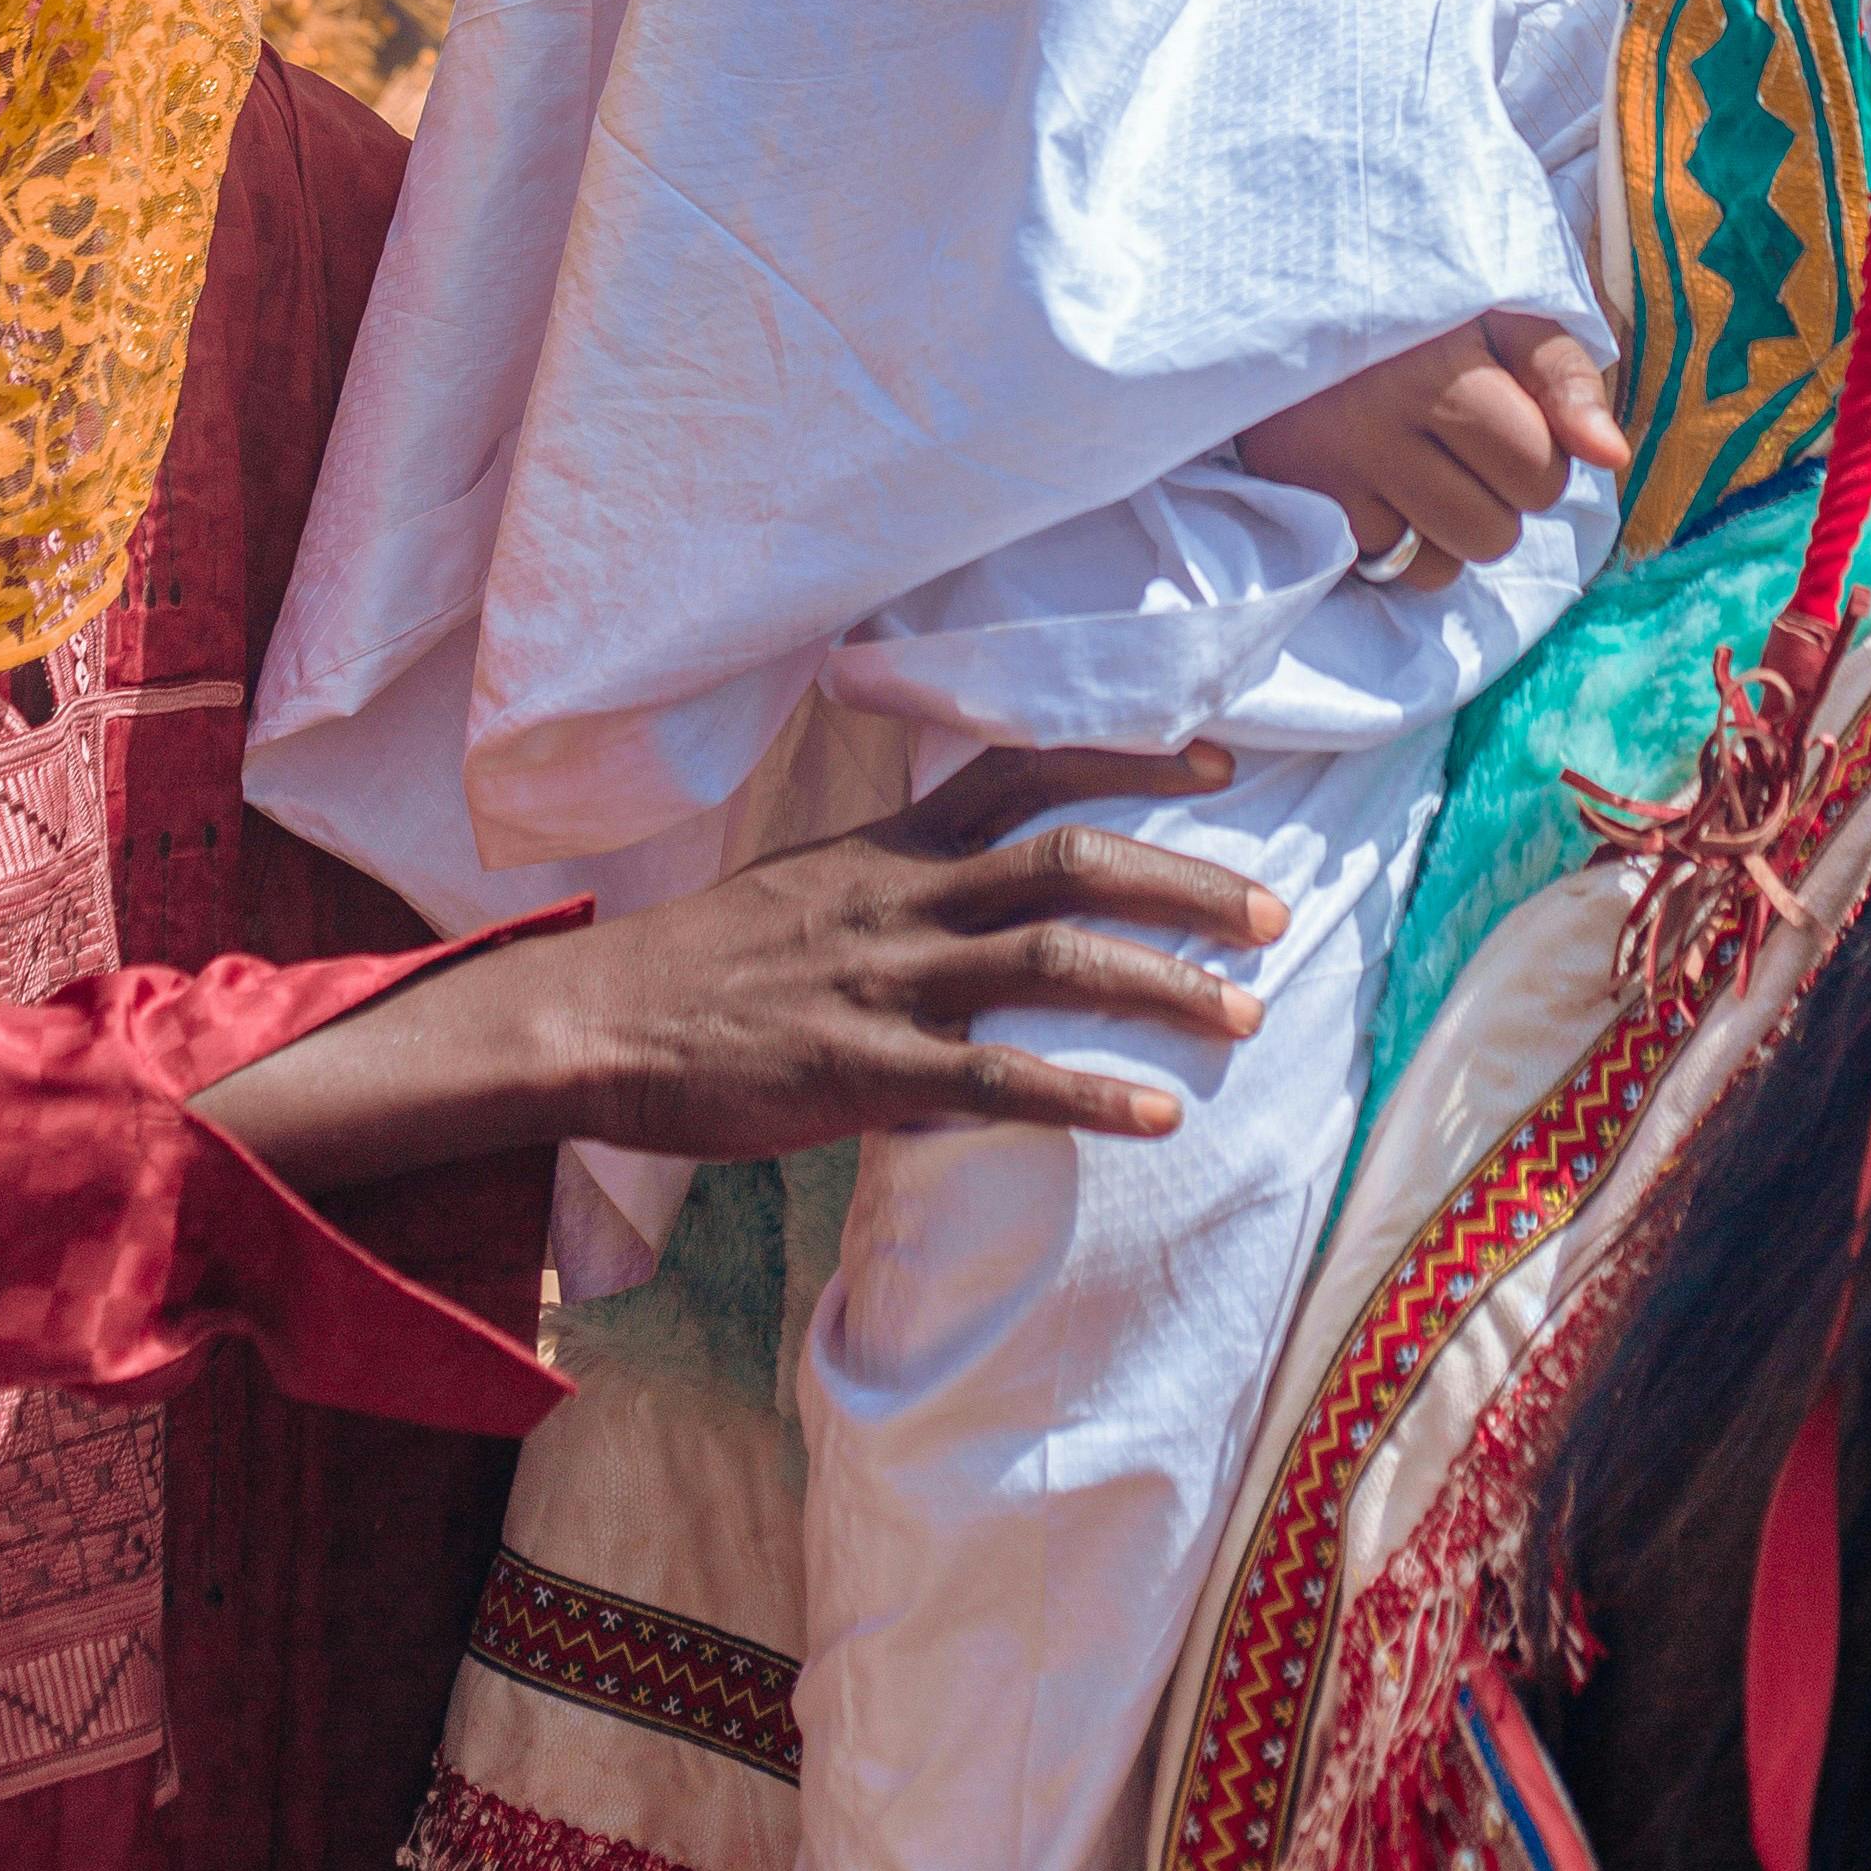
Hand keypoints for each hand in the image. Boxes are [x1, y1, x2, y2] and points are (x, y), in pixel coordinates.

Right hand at [196, 742, 1288, 1194]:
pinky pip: (995, 1080)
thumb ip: (903, 883)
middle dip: (1182, 882)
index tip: (1218, 759)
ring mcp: (887, 980)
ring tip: (1245, 1015)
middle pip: (1071, 862)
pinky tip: (1154, 1114)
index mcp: (893, 845)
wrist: (597, 1019)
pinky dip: (1084, 1094)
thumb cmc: (706, 965)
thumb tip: (980, 895)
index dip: (1129, 757)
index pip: (1027, 769)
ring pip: (1051, 963)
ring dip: (1161, 986)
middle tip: (1273, 914)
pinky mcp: (862, 1069)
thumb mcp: (813, 887)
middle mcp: (904, 895)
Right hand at [1239, 310, 1628, 596]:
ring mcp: (1329, 472)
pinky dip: (1397, 542)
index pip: (1537, 471)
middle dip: (1497, 499)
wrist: (1288, 286)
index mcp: (1439, 370)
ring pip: (1437, 567)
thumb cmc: (1416, 301)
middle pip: (1492, 533)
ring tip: (1426, 468)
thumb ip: (1562, 375)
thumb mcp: (1498, 310)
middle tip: (1463, 443)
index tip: (1508, 414)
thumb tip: (1612, 457)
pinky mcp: (1296, 500)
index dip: (1540, 455)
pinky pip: (1381, 569)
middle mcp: (1377, 426)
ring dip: (1448, 532)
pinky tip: (1386, 487)